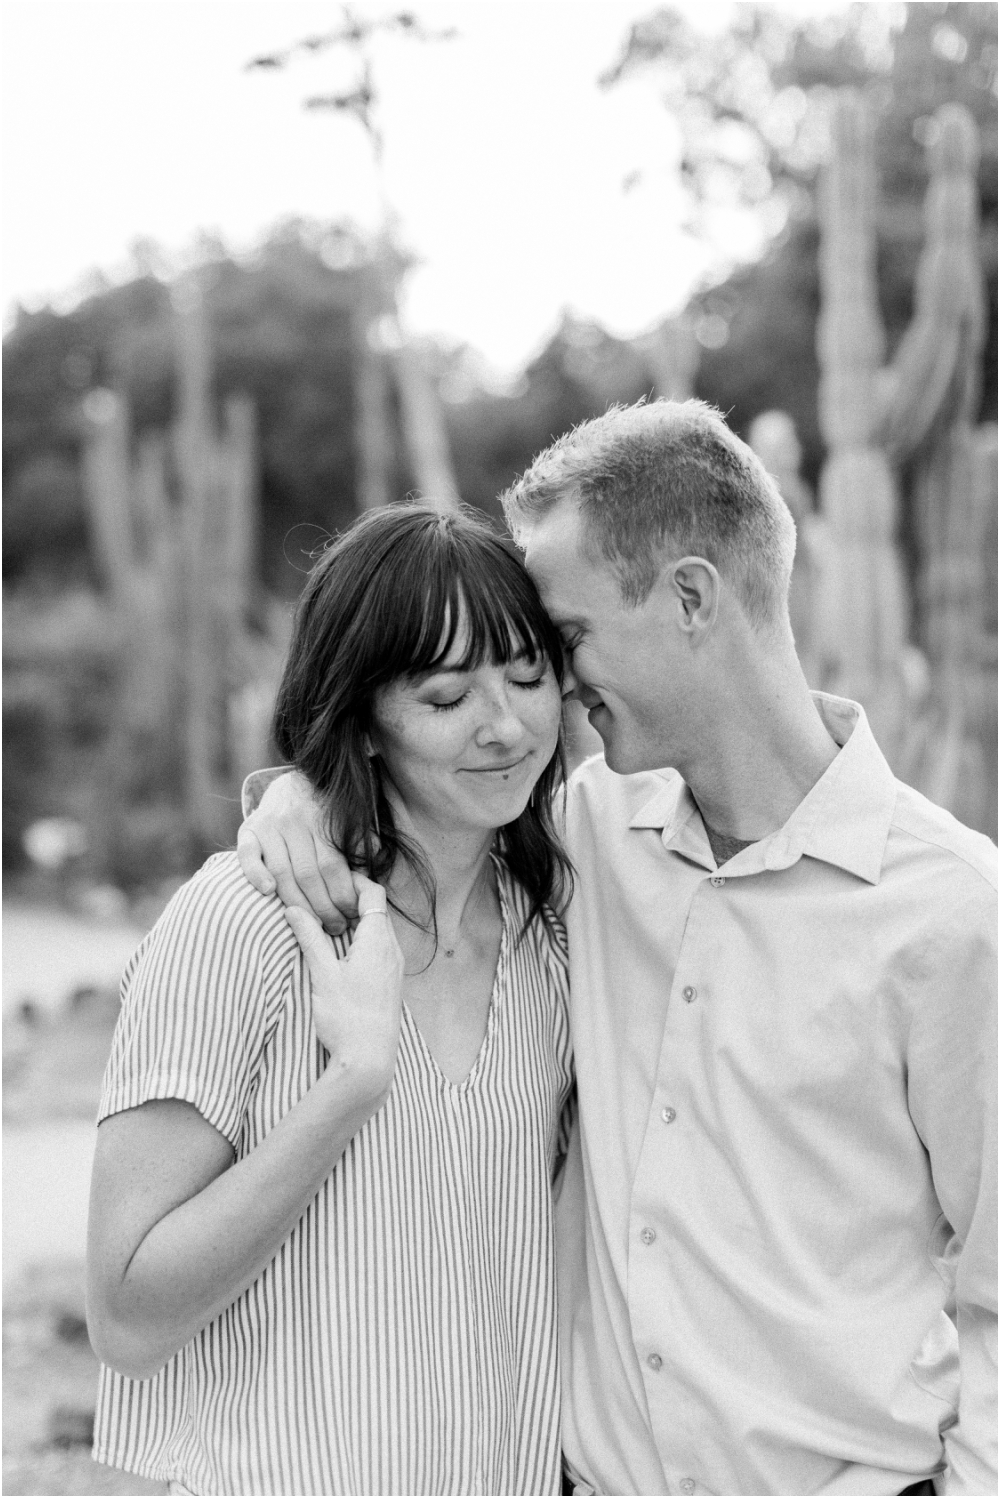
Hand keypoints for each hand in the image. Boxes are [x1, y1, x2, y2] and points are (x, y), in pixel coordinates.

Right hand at [237, 770, 358, 933]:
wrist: (294, 782)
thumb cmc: (327, 810)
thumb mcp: (348, 817)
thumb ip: (360, 842)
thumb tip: (370, 873)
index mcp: (323, 817)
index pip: (333, 866)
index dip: (343, 894)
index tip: (353, 915)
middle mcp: (295, 820)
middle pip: (308, 874)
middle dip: (324, 907)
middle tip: (336, 928)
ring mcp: (269, 824)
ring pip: (282, 872)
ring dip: (297, 904)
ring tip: (314, 925)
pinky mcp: (247, 829)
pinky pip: (247, 854)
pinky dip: (255, 873)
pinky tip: (267, 892)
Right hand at [283, 875, 403, 1102]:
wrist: (368, 1061)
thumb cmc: (346, 1017)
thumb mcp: (322, 973)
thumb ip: (309, 938)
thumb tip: (294, 908)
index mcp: (379, 941)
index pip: (373, 893)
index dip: (353, 880)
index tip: (329, 877)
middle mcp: (393, 950)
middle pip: (376, 910)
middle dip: (350, 899)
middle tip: (321, 896)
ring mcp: (394, 968)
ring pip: (378, 931)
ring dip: (355, 922)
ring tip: (326, 922)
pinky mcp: (390, 984)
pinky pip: (380, 950)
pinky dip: (361, 941)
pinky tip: (340, 952)